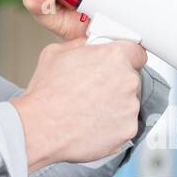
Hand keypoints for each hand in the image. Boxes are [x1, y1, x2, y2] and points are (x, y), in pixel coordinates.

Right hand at [9, 36, 147, 171]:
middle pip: (130, 78)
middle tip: (93, 91)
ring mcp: (130, 107)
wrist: (40, 128)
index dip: (126, 59)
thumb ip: (80, 46)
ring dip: (114, 106)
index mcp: (113, 56)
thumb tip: (86, 46)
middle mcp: (127, 80)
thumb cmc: (46, 95)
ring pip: (128, 103)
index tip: (119, 65)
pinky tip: (93, 124)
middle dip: (115, 84)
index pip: (136, 52)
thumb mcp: (56, 54)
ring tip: (89, 110)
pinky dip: (113, 126)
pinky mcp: (128, 129)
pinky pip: (125, 125)